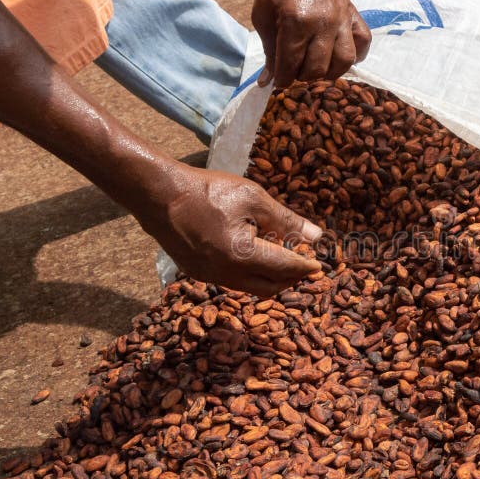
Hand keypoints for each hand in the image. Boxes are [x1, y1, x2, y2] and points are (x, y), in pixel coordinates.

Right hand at [140, 165, 322, 296]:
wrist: (159, 194)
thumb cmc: (209, 191)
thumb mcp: (254, 198)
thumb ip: (287, 220)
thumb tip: (316, 236)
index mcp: (242, 255)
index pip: (285, 269)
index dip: (306, 268)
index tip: (320, 265)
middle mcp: (226, 274)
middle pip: (270, 287)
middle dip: (291, 278)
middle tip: (305, 265)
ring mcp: (209, 277)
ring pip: (250, 287)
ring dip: (271, 278)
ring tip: (284, 260)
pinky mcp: (198, 273)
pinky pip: (233, 281)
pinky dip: (251, 274)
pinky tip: (256, 256)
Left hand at [251, 0, 370, 87]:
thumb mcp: (262, 16)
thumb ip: (269, 50)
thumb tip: (268, 81)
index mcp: (296, 21)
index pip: (291, 65)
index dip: (283, 80)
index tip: (280, 84)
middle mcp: (323, 22)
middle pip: (317, 68)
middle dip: (302, 77)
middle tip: (294, 71)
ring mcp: (341, 18)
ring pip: (343, 61)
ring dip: (329, 72)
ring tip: (316, 68)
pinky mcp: (352, 12)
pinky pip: (363, 42)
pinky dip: (356, 54)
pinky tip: (339, 55)